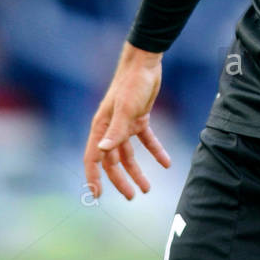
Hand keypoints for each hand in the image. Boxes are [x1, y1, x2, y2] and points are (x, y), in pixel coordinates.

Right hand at [83, 42, 171, 199]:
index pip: (93, 158)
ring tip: (148, 188)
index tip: (96, 195)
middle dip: (121, 180)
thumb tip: (102, 151)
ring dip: (137, 171)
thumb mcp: (125, 109)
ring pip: (129, 154)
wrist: (145, 64)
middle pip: (112, 161)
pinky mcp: (139, 118)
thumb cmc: (131, 84)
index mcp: (101, 128)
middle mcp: (110, 128)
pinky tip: (166, 163)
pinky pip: (147, 140)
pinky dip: (155, 151)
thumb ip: (115, 130)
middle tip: (133, 196)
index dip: (93, 177)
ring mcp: (125, 124)